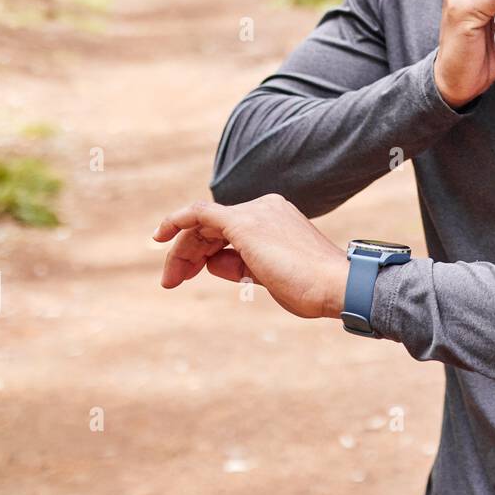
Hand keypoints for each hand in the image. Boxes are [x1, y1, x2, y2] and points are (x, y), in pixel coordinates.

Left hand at [153, 194, 347, 319]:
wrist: (335, 285)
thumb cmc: (310, 287)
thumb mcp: (268, 276)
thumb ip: (241, 265)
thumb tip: (212, 262)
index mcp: (276, 216)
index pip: (228, 229)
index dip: (204, 251)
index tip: (189, 274)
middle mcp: (265, 207)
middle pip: (212, 226)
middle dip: (188, 252)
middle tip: (171, 281)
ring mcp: (256, 212)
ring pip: (204, 224)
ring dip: (182, 250)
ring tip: (170, 279)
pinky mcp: (244, 223)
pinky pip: (200, 214)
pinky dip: (177, 220)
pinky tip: (159, 234)